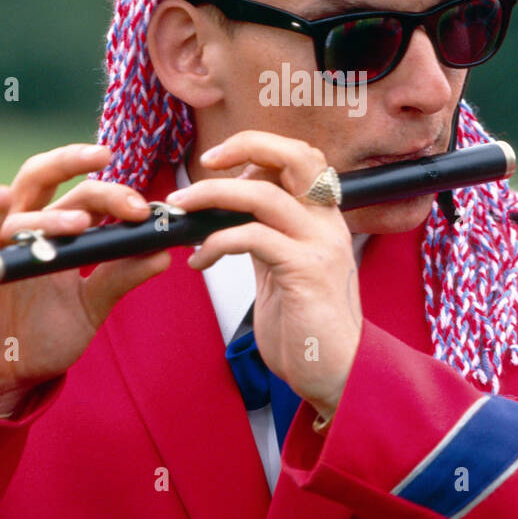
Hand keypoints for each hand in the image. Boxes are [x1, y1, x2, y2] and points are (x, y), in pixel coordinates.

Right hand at [0, 144, 172, 406]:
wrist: (5, 380)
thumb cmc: (42, 337)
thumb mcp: (90, 306)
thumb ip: (120, 278)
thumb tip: (162, 253)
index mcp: (54, 232)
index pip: (82, 196)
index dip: (112, 193)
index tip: (144, 208)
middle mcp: (24, 230)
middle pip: (43, 178)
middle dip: (72, 161)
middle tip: (106, 159)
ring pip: (20, 211)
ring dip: (51, 214)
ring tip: (81, 223)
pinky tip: (0, 198)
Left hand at [170, 132, 361, 417]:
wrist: (336, 372)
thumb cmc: (307, 325)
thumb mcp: (284, 267)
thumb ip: (266, 234)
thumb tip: (229, 210)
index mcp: (323, 216)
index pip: (299, 155)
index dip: (257, 147)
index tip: (217, 159)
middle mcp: (327, 222)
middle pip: (293, 155)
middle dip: (245, 146)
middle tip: (204, 162)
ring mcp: (319, 243)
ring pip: (263, 193)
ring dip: (211, 196)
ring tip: (181, 210)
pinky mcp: (305, 270)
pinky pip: (252, 237)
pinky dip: (215, 243)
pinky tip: (199, 261)